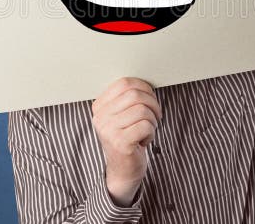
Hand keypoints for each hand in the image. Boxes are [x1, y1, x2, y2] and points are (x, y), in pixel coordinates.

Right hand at [91, 77, 162, 205]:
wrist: (123, 170)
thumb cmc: (128, 139)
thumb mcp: (123, 116)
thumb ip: (128, 99)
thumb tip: (144, 84)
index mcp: (99, 107)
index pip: (124, 83)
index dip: (144, 87)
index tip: (150, 98)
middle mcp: (100, 118)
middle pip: (134, 95)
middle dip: (152, 103)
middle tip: (155, 115)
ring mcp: (108, 131)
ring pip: (142, 110)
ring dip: (152, 120)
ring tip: (148, 129)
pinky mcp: (120, 143)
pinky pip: (146, 126)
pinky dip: (151, 132)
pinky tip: (144, 140)